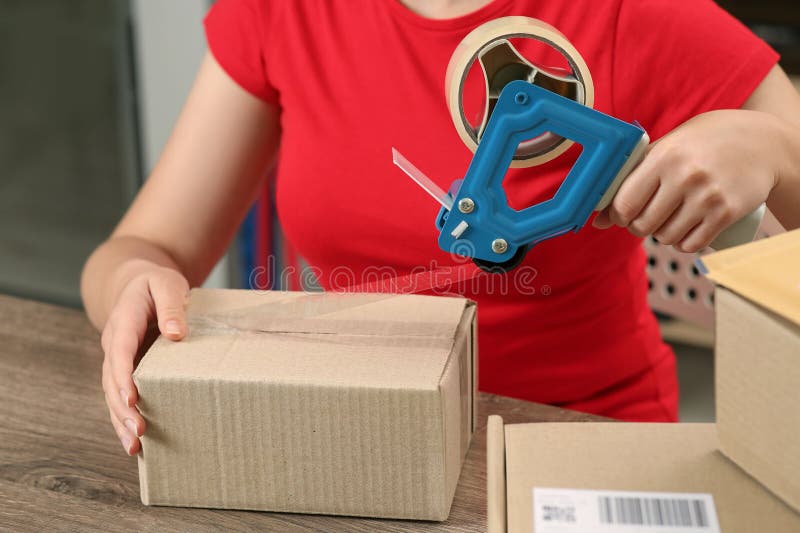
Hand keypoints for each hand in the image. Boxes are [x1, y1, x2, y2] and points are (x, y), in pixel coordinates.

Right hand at [101, 266, 188, 454]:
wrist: (138, 284)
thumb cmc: (156, 284)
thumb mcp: (167, 283)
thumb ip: (171, 305)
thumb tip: (175, 334)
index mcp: (123, 321)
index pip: (120, 351)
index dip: (124, 376)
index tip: (132, 398)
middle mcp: (114, 343)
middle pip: (112, 380)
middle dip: (122, 408)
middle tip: (138, 433)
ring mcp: (117, 359)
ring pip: (112, 394)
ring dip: (121, 420)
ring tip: (134, 447)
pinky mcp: (126, 369)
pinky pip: (121, 395)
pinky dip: (125, 418)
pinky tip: (135, 443)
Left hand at [593, 110, 778, 251]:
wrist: (763, 142)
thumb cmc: (704, 142)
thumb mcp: (668, 147)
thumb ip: (632, 178)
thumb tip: (597, 222)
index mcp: (664, 156)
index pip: (624, 203)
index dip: (618, 216)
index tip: (622, 214)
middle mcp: (685, 176)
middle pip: (642, 225)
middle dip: (638, 227)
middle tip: (646, 217)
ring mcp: (708, 197)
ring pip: (666, 238)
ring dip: (662, 235)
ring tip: (669, 219)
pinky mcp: (727, 213)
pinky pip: (691, 245)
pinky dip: (684, 243)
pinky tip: (686, 230)